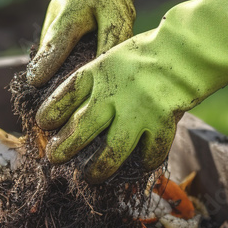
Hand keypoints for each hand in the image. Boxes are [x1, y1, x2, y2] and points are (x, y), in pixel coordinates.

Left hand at [35, 0, 227, 182]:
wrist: (186, 51)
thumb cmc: (145, 54)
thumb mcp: (112, 57)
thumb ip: (94, 83)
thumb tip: (71, 111)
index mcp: (98, 72)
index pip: (66, 94)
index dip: (51, 111)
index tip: (42, 124)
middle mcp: (114, 94)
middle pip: (82, 127)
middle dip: (65, 147)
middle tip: (54, 159)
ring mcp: (138, 111)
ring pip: (113, 150)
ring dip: (99, 167)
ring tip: (90, 176)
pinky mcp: (162, 123)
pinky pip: (151, 152)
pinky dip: (144, 161)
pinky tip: (138, 166)